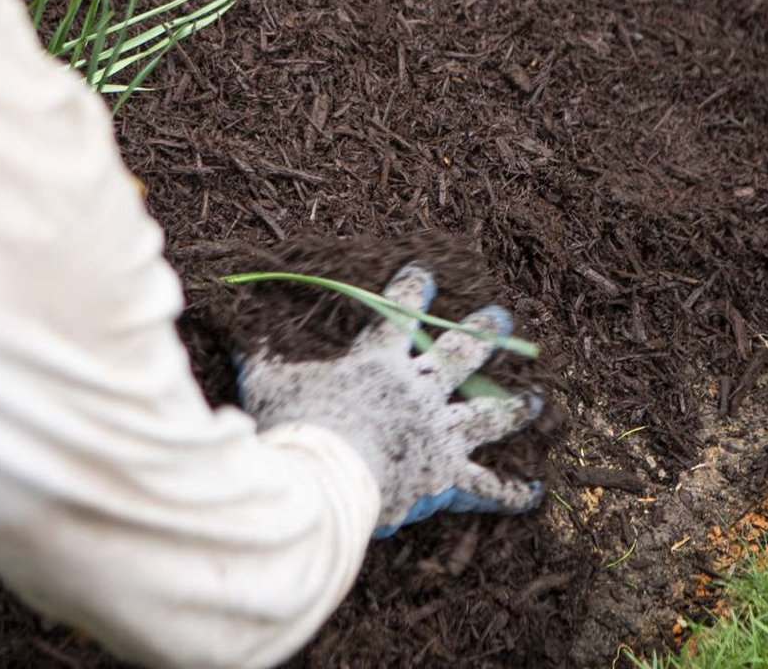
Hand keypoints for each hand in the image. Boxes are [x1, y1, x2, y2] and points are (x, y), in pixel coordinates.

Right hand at [238, 264, 542, 536]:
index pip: (400, 315)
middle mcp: (418, 391)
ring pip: (487, 415)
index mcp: (378, 363)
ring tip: (537, 402)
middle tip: (500, 317)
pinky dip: (511, 492)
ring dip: (514, 408)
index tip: (424, 274)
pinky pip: (486, 486)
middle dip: (482, 332)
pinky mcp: (447, 477)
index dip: (413, 292)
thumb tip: (230, 320)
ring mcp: (438, 433)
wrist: (322, 480)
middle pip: (460, 354)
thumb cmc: (293, 428)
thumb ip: (256, 351)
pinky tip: (534, 492)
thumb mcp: (267, 381)